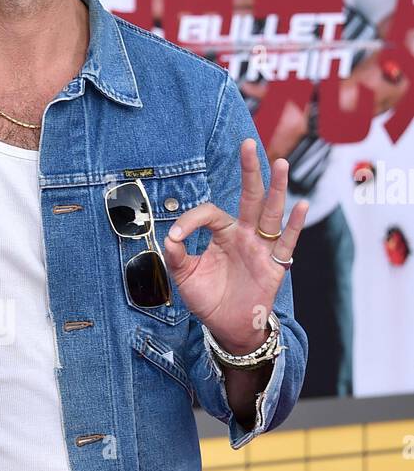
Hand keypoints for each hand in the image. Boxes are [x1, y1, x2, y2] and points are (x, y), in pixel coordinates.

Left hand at [162, 139, 307, 352]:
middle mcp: (245, 235)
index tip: (177, 235)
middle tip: (247, 143)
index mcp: (223, 233)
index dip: (191, 220)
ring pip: (271, 213)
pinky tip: (301, 205)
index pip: (210, 213)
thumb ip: (176, 255)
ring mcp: (261, 248)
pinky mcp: (274, 266)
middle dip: (249, 171)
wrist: (227, 327)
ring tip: (280, 164)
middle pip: (249, 197)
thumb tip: (170, 236)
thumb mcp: (184, 277)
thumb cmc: (209, 299)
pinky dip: (295, 225)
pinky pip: (286, 243)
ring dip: (276, 189)